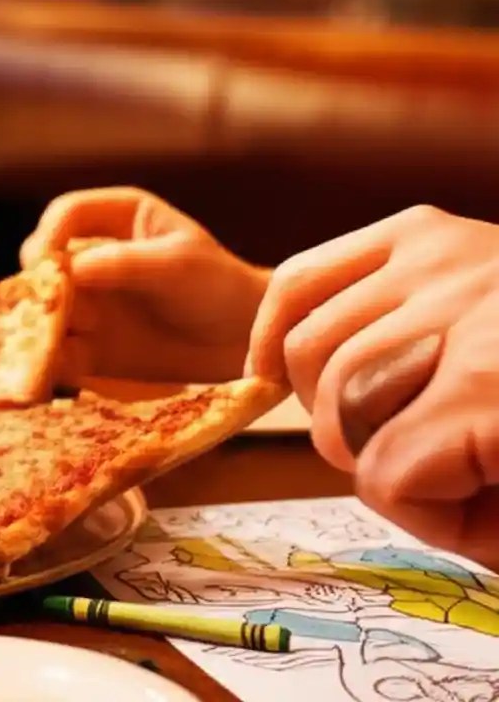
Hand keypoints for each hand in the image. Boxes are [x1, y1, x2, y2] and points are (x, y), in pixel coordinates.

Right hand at [21, 187, 268, 383]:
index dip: (49, 236)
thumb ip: (123, 263)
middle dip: (36, 287)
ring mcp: (89, 303)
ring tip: (43, 344)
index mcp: (117, 219)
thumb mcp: (177, 265)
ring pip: (42, 310)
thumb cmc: (219, 288)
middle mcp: (93, 258)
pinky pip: (57, 351)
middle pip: (42, 264)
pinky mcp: (89, 346)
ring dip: (35, 327)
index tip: (45, 265)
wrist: (246, 344)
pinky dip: (48, 361)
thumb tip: (67, 269)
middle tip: (43, 310)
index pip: (65, 215)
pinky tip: (52, 369)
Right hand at [246, 205, 498, 566]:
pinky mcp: (417, 229)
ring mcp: (437, 257)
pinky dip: (275, 329)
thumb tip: (381, 479)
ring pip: (309, 350)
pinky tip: (279, 368)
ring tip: (377, 413)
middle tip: (423, 464)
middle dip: (368, 455)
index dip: (419, 512)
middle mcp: (466, 304)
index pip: (386, 471)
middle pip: (341, 407)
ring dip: (327, 401)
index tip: (471, 511)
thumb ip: (470, 519)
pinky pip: (299, 279)